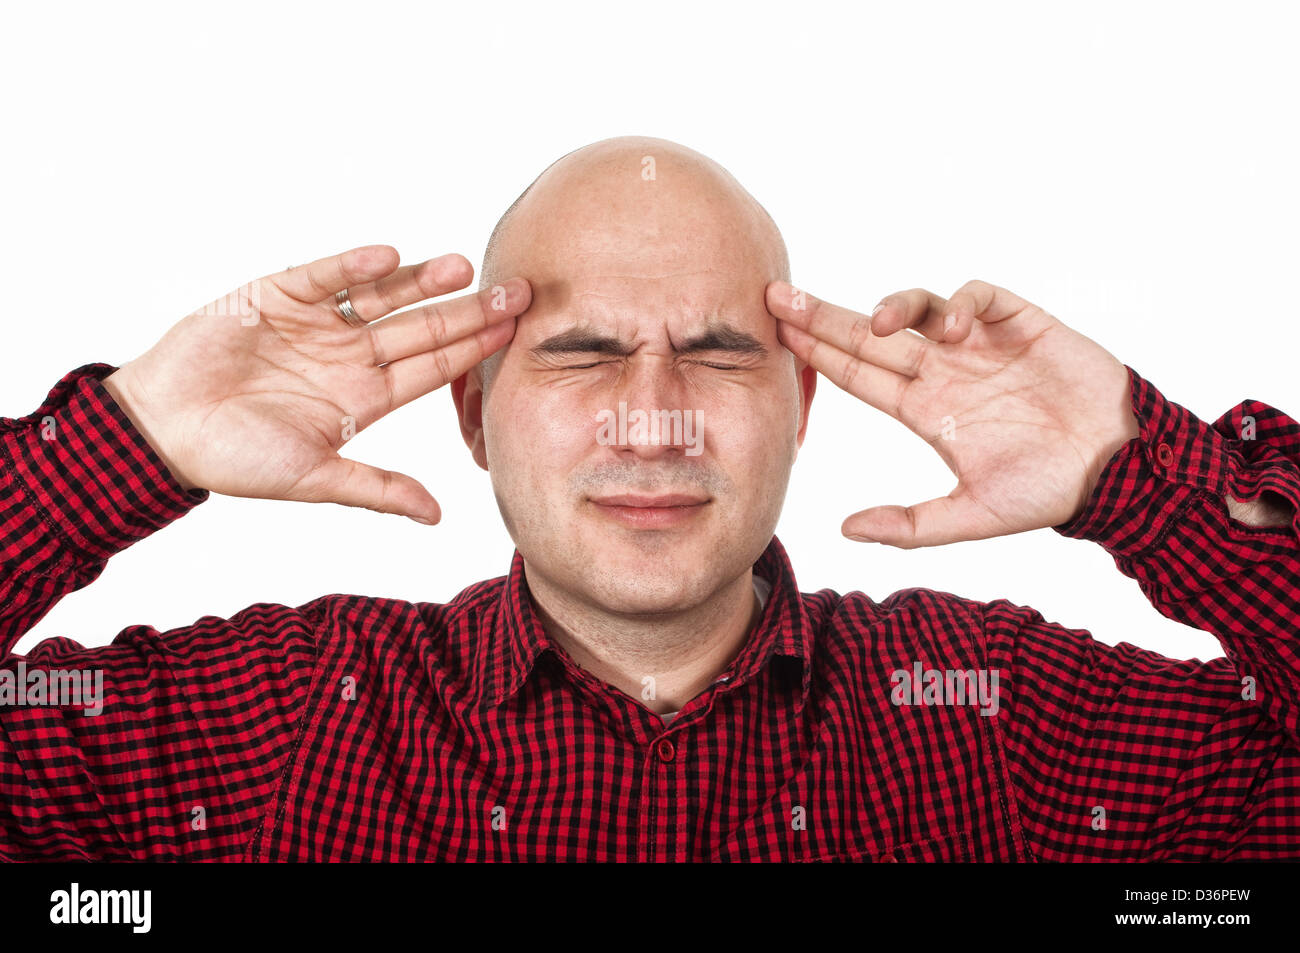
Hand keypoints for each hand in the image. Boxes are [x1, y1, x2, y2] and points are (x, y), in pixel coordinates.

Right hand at [102, 244, 529, 523]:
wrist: (163, 430)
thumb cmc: (234, 459)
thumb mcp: (314, 477)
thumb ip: (378, 489)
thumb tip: (437, 518)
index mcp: (363, 396)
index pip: (431, 368)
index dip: (471, 349)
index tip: (515, 332)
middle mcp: (348, 354)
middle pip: (419, 327)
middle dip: (466, 311)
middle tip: (515, 292)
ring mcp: (316, 323)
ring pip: (380, 296)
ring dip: (419, 282)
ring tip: (461, 268)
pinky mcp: (276, 296)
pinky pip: (322, 277)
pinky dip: (351, 267)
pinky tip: (387, 256)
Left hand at [766, 279, 1138, 547]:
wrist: (1115, 469)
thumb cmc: (1046, 492)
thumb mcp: (970, 516)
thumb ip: (909, 525)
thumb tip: (844, 531)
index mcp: (923, 408)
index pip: (857, 373)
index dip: (817, 352)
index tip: (777, 334)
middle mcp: (942, 370)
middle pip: (871, 335)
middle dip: (824, 315)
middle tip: (778, 296)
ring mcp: (978, 344)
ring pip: (921, 308)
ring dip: (895, 306)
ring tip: (882, 321)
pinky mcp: (1019, 322)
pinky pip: (978, 297)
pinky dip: (962, 303)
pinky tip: (955, 328)